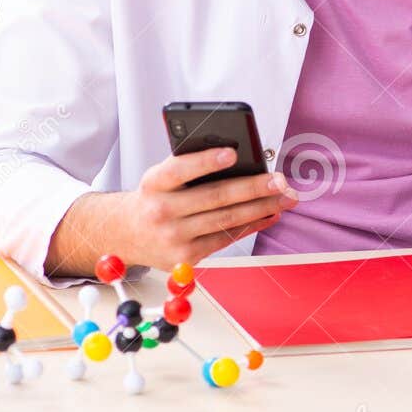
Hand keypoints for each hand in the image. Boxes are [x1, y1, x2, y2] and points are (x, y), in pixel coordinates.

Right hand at [48, 147, 296, 276]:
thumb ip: (190, 168)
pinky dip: (251, 225)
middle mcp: (162, 211)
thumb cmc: (155, 197)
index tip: (233, 153)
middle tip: (281, 180)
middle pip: (215, 198)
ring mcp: (174, 238)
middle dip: (254, 188)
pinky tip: (269, 214)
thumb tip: (240, 162)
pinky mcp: (186, 258)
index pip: (181, 169)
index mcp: (154, 183)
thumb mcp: (160, 177)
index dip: (207, 161)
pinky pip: (225, 238)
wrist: (126, 235)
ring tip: (286, 198)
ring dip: (262, 208)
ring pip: (226, 220)